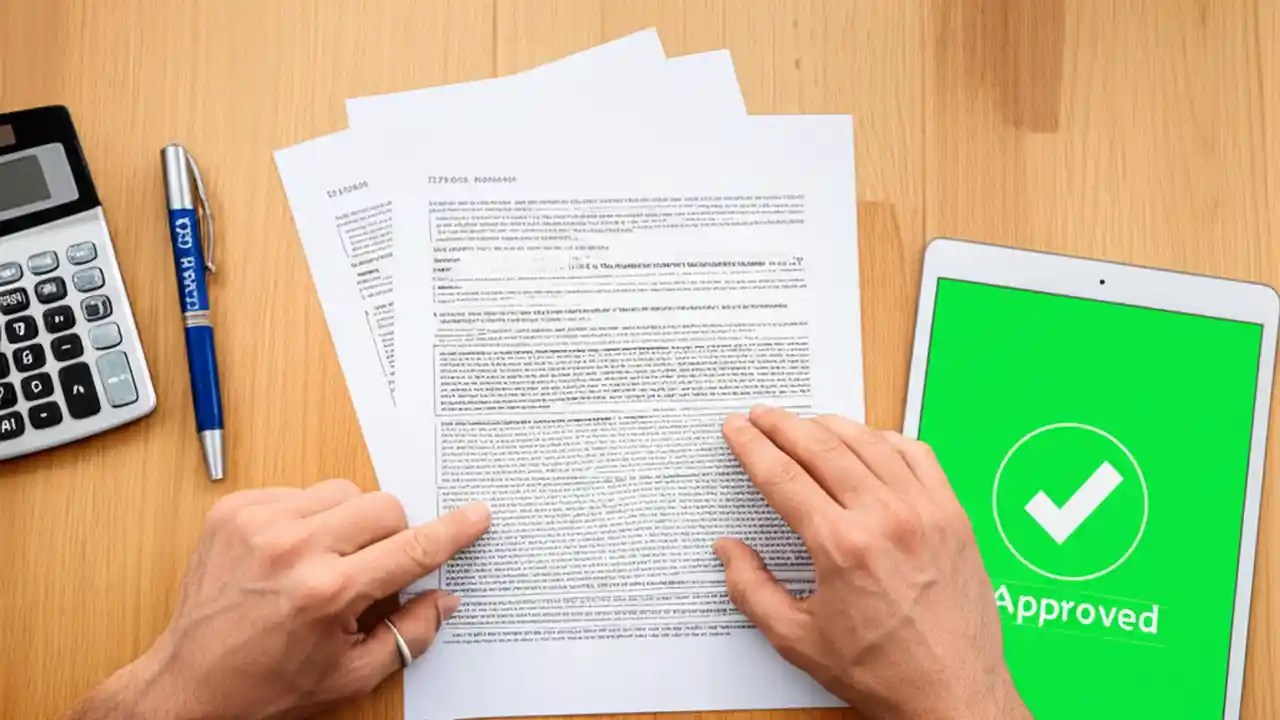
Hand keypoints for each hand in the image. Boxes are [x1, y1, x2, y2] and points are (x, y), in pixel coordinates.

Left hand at [65, 479, 490, 719]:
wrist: (187, 686)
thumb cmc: (266, 687)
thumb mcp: (349, 676)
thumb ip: (408, 634)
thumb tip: (445, 598)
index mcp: (329, 592)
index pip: (412, 548)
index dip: (452, 531)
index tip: (475, 514)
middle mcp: (295, 549)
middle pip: (383, 507)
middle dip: (392, 535)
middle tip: (374, 569)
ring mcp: (260, 523)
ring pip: (342, 493)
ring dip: (348, 522)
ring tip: (327, 561)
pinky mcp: (234, 510)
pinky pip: (298, 492)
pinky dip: (307, 518)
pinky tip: (292, 553)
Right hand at [717, 407, 1028, 719]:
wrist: (954, 693)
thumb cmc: (883, 673)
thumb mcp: (798, 641)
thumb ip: (752, 589)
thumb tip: (728, 549)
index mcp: (842, 546)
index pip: (783, 476)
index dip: (752, 447)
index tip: (736, 429)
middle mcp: (885, 517)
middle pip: (822, 447)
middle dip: (784, 425)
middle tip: (762, 415)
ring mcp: (925, 511)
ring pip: (869, 443)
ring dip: (831, 425)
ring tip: (806, 422)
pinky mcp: (954, 516)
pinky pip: (918, 456)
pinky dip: (886, 440)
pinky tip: (868, 441)